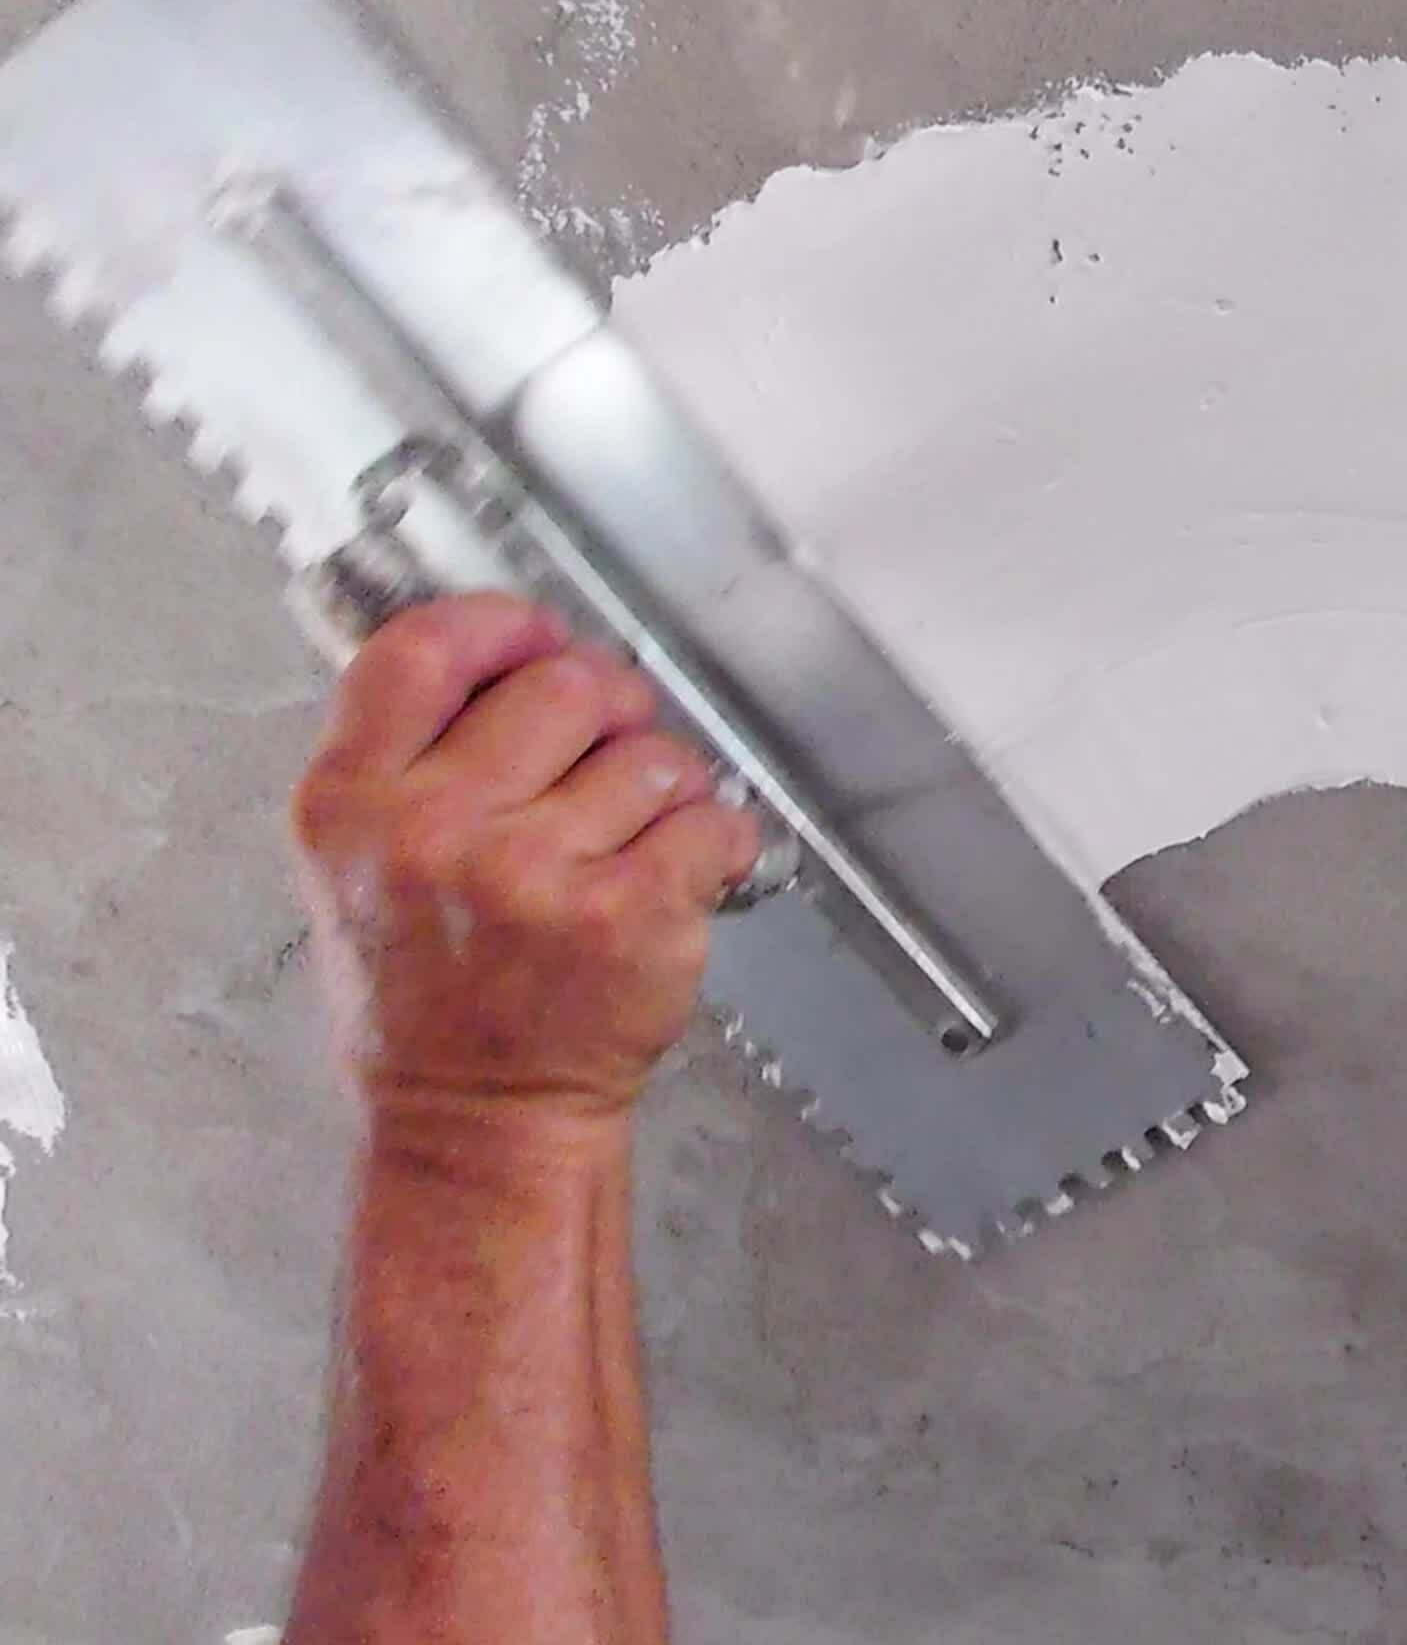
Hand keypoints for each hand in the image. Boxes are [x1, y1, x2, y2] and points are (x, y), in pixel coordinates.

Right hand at [287, 594, 762, 1134]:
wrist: (476, 1120)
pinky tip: (676, 882)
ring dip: (662, 790)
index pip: (423, 652)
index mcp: (351, 805)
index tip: (539, 638)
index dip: (501, 626)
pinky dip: (716, 845)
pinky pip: (714, 822)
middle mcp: (433, 830)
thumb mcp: (361, 864)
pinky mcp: (626, 914)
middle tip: (607, 759)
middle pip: (564, 684)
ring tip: (625, 847)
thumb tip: (506, 652)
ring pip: (653, 754)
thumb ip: (412, 757)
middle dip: (608, 711)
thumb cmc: (429, 998)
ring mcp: (533, 872)